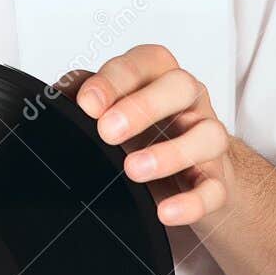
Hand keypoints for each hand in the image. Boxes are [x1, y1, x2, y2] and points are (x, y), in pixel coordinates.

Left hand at [68, 44, 236, 227]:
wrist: (190, 176)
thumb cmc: (144, 133)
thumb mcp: (113, 109)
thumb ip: (86, 94)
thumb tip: (58, 95)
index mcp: (159, 77)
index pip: (142, 63)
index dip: (114, 80)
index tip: (87, 103)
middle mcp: (189, 102)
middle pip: (180, 86)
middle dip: (144, 106)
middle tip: (108, 130)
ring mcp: (208, 140)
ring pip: (208, 136)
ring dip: (171, 152)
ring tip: (133, 169)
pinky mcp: (218, 181)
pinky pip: (214, 190)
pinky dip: (191, 202)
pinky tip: (165, 211)